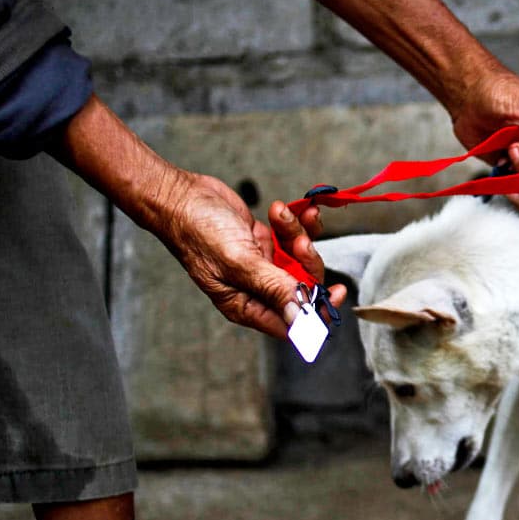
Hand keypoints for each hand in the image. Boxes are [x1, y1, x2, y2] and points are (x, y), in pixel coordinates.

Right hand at [154, 171, 345, 339]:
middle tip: (299, 241)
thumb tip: (302, 317)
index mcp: (246, 306)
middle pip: (303, 288)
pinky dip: (295, 223)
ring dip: (299, 235)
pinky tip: (286, 209)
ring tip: (281, 215)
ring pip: (300, 259)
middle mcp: (256, 289)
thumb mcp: (239, 263)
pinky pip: (293, 237)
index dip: (317, 312)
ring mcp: (262, 265)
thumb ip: (274, 288)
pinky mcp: (264, 242)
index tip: (336, 292)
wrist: (181, 196)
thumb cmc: (199, 233)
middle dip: (307, 262)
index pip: (291, 322)